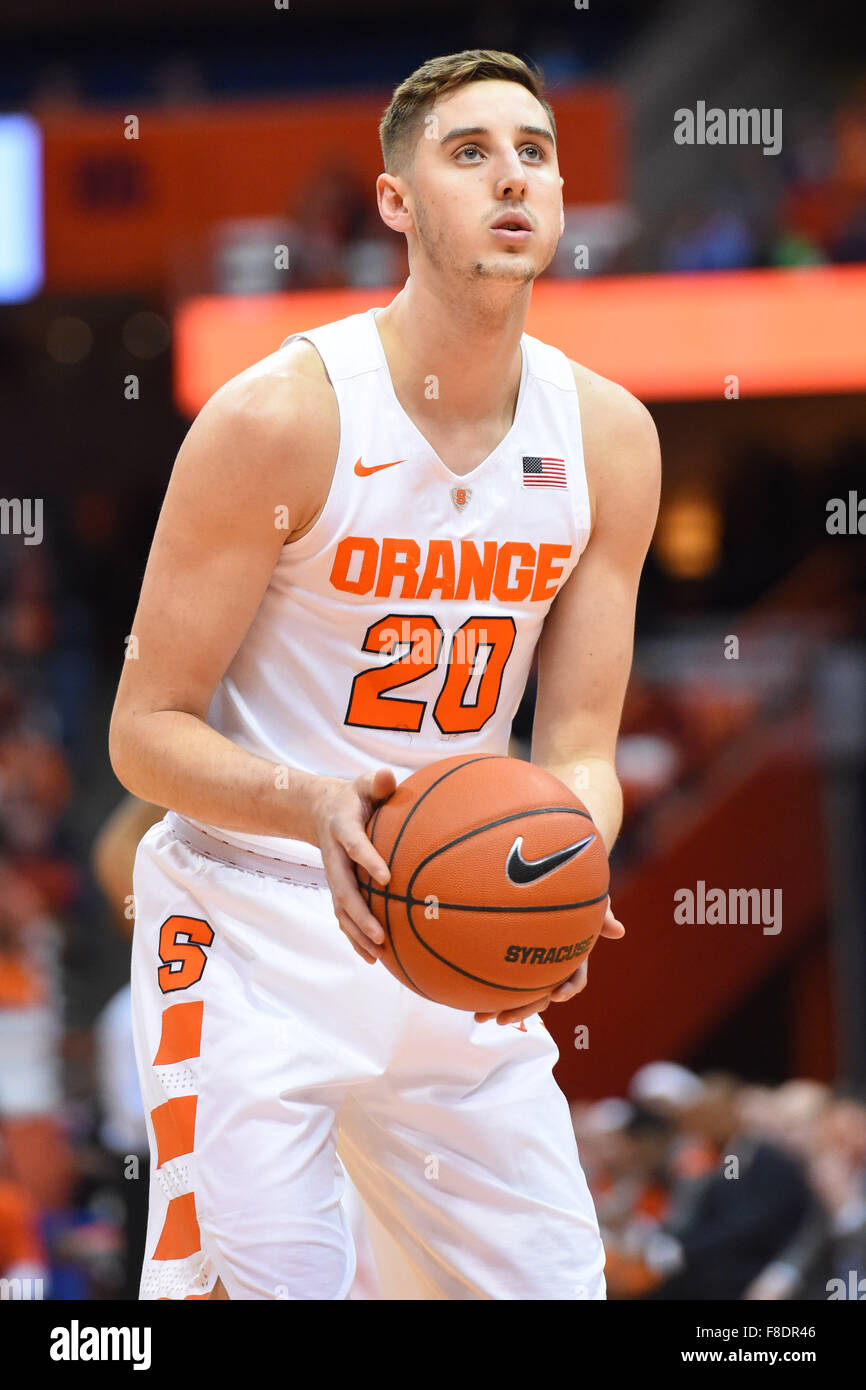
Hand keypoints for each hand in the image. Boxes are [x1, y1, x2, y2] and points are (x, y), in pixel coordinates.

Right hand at [309, 767, 396, 963]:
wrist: (321, 811)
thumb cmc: (354, 797)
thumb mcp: (363, 784)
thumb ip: (376, 782)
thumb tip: (387, 775)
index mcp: (343, 829)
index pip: (354, 845)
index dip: (367, 859)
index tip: (386, 877)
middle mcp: (334, 857)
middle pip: (343, 889)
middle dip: (360, 914)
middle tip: (380, 934)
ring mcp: (334, 876)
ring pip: (341, 909)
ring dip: (356, 933)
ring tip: (378, 954)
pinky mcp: (338, 888)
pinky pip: (344, 916)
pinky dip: (354, 938)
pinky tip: (372, 958)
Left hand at [473, 898, 624, 1025]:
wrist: (551, 879)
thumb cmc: (576, 892)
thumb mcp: (593, 901)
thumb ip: (602, 916)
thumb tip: (620, 932)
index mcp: (574, 957)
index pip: (576, 979)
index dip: (568, 989)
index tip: (557, 994)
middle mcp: (554, 967)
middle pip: (541, 996)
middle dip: (523, 1010)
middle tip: (502, 1020)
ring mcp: (535, 966)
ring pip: (519, 993)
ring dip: (500, 1007)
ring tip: (480, 1018)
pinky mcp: (515, 961)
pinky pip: (502, 978)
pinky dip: (488, 988)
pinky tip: (468, 996)